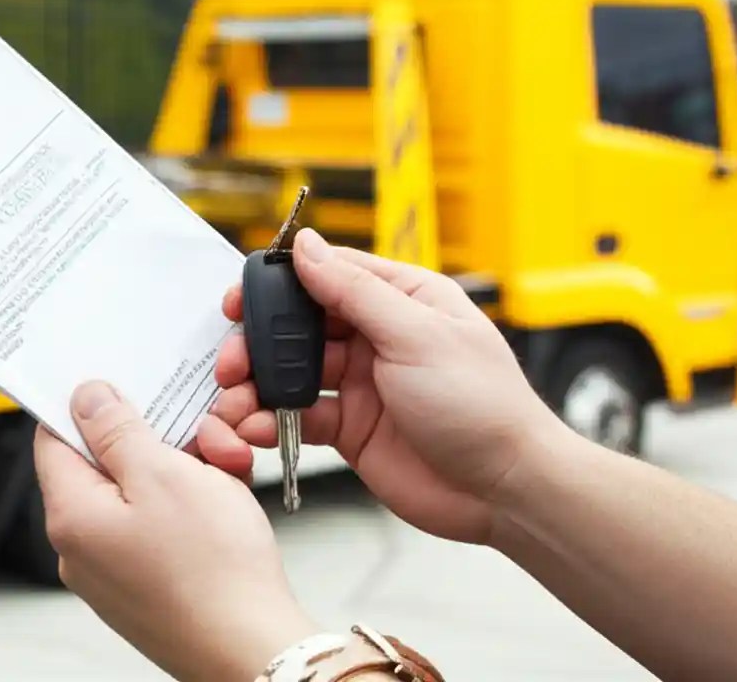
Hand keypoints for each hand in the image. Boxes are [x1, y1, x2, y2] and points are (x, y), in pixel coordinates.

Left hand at [34, 381, 320, 681]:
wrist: (254, 649)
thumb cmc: (213, 572)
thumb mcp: (163, 474)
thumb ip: (117, 429)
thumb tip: (86, 398)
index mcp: (71, 515)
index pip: (54, 436)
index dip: (89, 404)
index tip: (125, 386)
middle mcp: (81, 547)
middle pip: (105, 463)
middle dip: (156, 441)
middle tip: (201, 440)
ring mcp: (113, 570)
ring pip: (140, 492)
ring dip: (183, 473)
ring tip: (224, 479)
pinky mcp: (147, 585)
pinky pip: (159, 526)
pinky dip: (191, 508)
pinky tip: (224, 509)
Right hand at [205, 229, 563, 543]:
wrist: (504, 490)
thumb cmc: (483, 405)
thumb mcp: (415, 335)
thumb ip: (354, 290)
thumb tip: (306, 246)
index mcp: (401, 299)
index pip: (328, 274)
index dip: (279, 283)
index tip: (240, 297)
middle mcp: (378, 337)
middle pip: (299, 325)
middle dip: (259, 342)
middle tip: (232, 360)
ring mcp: (362, 384)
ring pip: (292, 373)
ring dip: (259, 385)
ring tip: (236, 403)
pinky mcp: (351, 429)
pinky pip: (298, 417)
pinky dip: (271, 421)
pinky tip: (256, 429)